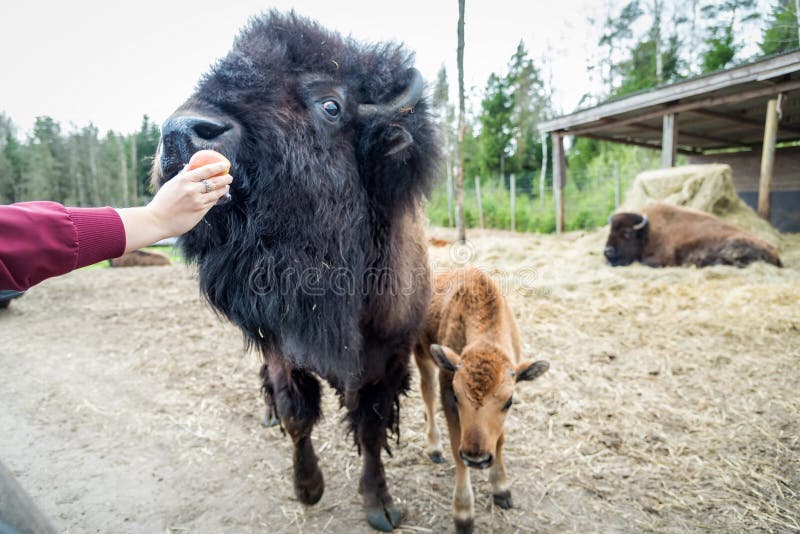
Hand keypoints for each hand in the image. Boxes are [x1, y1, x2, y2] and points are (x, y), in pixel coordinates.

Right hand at [116, 163, 232, 252]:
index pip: (206, 170)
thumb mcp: (171, 184)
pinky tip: (218, 196)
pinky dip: (216, 198)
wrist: (157, 221)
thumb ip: (183, 175)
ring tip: (226, 186)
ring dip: (223, 189)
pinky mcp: (200, 212)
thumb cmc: (162, 202)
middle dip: (225, 178)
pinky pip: (211, 203)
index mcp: (184, 180)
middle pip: (214, 182)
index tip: (225, 164)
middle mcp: (192, 190)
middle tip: (229, 176)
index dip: (218, 167)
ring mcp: (197, 202)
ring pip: (215, 193)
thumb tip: (190, 166)